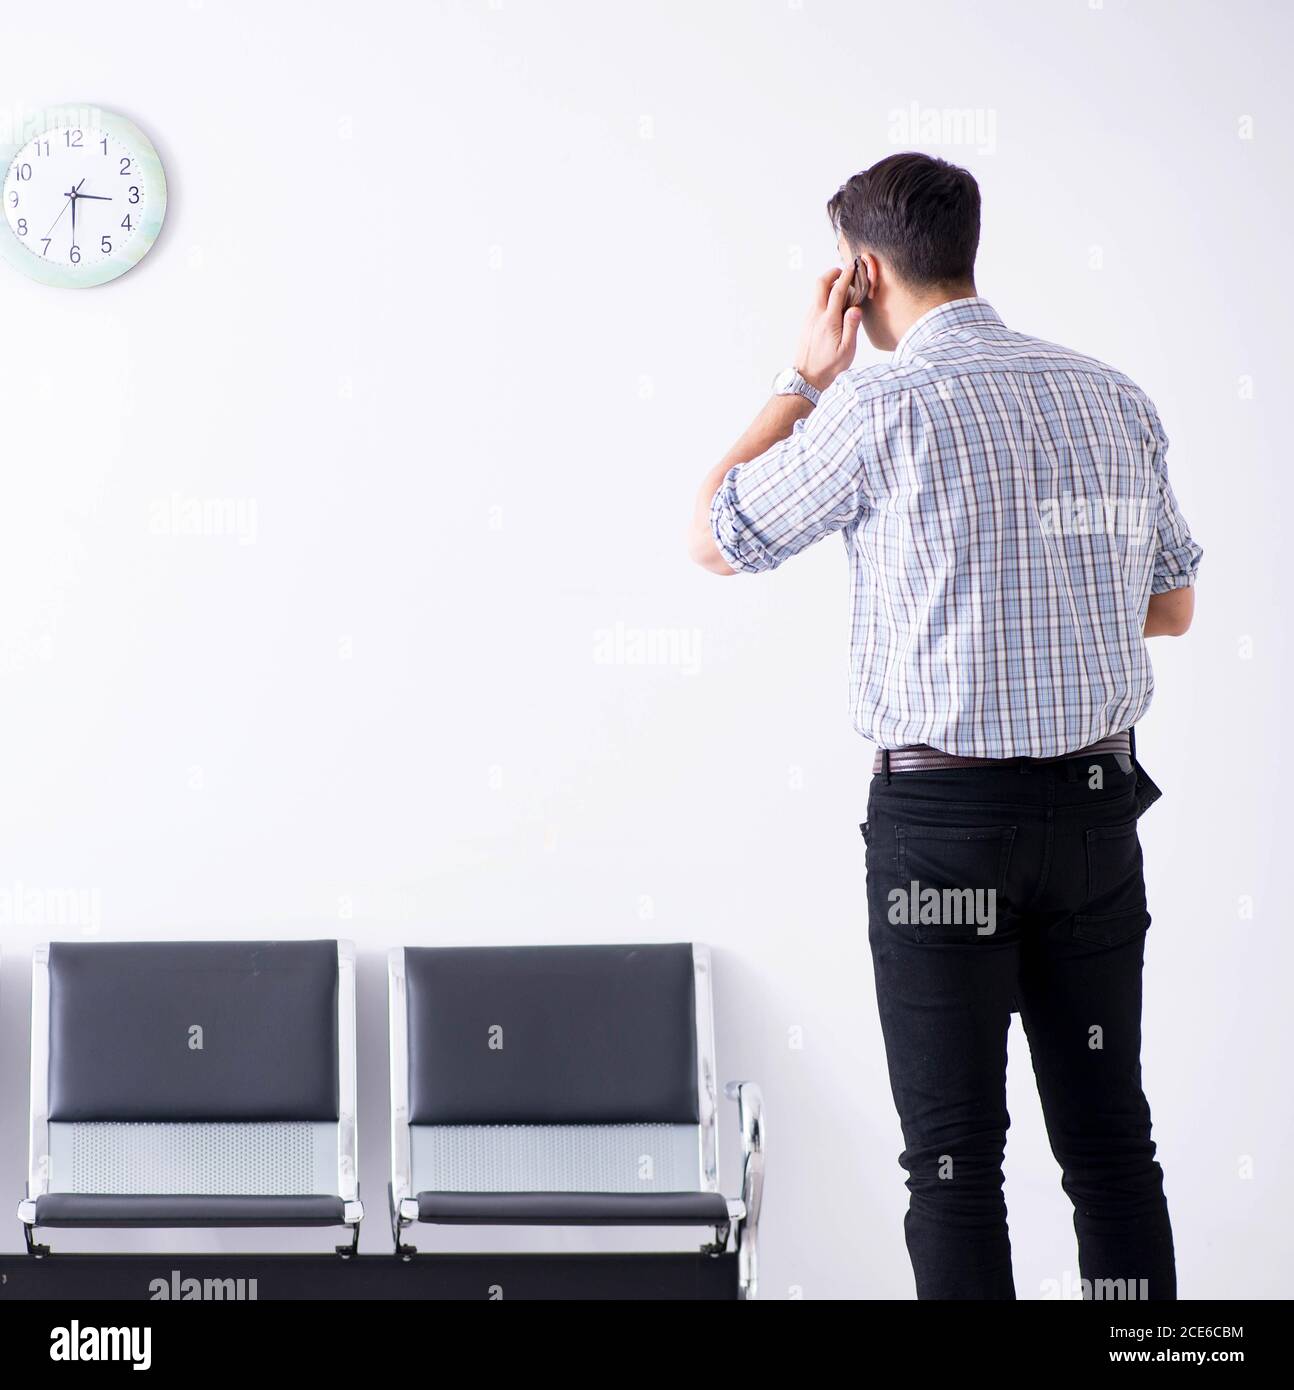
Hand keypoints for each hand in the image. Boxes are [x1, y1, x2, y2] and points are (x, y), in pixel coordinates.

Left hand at [794, 266, 862, 392]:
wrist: (806, 379)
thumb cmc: (828, 368)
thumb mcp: (846, 351)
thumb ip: (851, 327)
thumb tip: (856, 308)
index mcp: (828, 321)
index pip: (837, 291)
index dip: (845, 276)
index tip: (852, 267)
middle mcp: (816, 316)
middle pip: (820, 284)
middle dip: (832, 273)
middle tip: (843, 272)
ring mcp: (809, 319)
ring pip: (817, 293)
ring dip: (828, 285)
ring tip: (842, 289)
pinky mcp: (806, 324)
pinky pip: (815, 304)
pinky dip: (824, 297)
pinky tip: (834, 306)